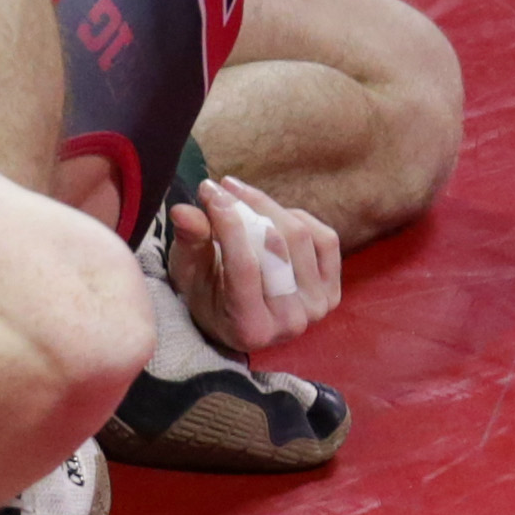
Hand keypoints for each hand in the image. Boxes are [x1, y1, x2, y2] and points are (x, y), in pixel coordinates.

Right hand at [168, 175, 342, 352]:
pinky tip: (275, 216)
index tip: (208, 190)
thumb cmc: (206, 296)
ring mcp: (316, 308)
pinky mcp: (333, 292)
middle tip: (224, 186)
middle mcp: (289, 323)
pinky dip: (300, 219)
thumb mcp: (189, 275)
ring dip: (270, 207)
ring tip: (243, 196)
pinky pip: (325, 239)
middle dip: (249, 207)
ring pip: (300, 237)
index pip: (244, 265)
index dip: (227, 221)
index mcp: (249, 328)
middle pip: (277, 246)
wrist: (239, 318)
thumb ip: (190, 243)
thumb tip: (182, 209)